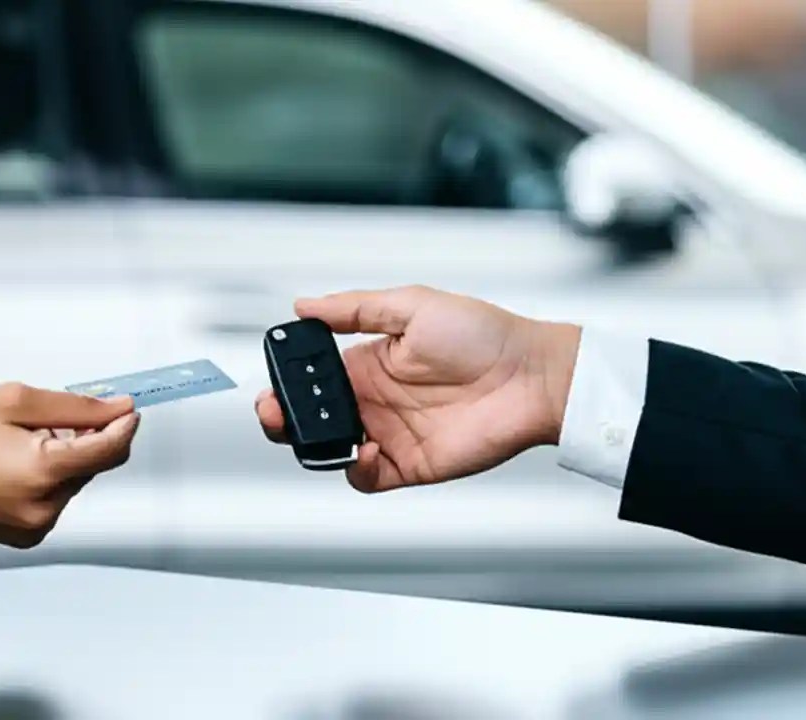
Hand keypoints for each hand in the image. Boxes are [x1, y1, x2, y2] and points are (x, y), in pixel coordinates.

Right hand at [0, 383, 138, 547]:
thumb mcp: (14, 401)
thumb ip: (76, 407)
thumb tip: (120, 409)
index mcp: (42, 472)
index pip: (111, 448)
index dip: (124, 423)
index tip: (128, 405)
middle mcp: (43, 508)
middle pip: (94, 463)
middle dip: (84, 435)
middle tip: (49, 413)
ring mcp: (33, 527)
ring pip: (74, 480)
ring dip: (63, 455)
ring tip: (15, 438)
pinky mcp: (24, 535)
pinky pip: (54, 497)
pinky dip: (46, 475)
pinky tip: (10, 461)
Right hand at [256, 286, 580, 492]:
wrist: (531, 377)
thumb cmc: (485, 335)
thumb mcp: (413, 305)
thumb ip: (356, 308)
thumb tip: (305, 305)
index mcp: (370, 362)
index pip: (313, 378)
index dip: (288, 382)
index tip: (274, 380)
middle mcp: (375, 400)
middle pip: (312, 418)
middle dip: (284, 417)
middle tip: (274, 412)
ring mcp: (390, 434)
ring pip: (331, 449)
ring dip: (312, 445)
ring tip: (317, 431)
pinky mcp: (409, 464)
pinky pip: (366, 477)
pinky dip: (354, 469)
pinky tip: (363, 449)